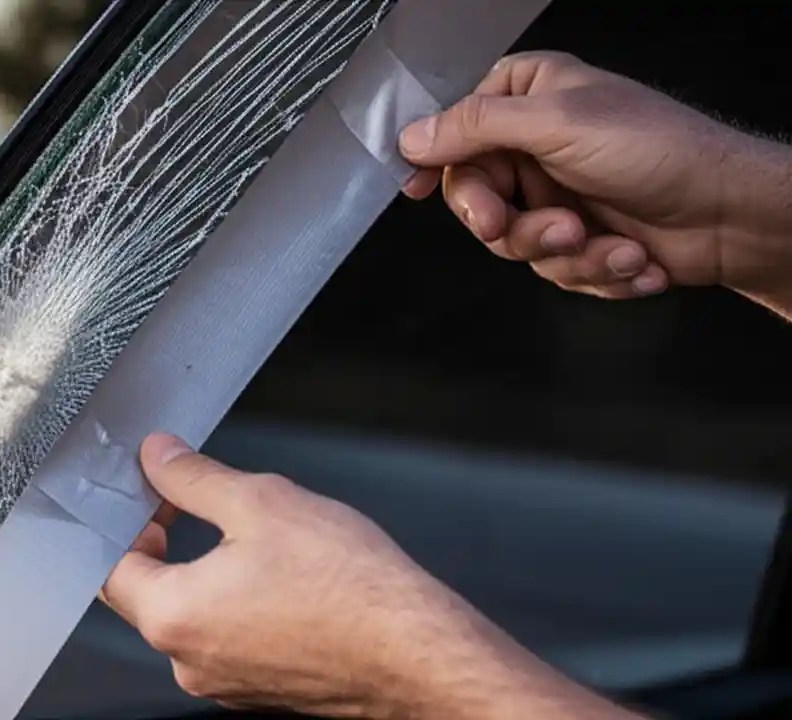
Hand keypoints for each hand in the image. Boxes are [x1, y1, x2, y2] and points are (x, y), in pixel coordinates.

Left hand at [101, 434, 644, 718]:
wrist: (419, 652)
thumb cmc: (351, 587)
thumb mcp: (262, 502)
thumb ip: (193, 478)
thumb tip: (157, 457)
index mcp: (172, 615)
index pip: (109, 564)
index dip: (122, 518)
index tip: (149, 490)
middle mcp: (187, 660)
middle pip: (144, 593)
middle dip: (159, 542)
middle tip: (190, 502)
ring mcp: (223, 682)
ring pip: (191, 615)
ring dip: (203, 572)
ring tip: (251, 537)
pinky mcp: (258, 689)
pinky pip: (227, 637)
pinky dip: (236, 603)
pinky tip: (279, 577)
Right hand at [398, 51, 791, 314]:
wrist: (731, 214)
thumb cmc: (657, 150)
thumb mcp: (557, 123)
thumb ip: (477, 127)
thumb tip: (412, 136)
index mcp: (528, 99)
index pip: (456, 132)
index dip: (436, 163)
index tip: (417, 189)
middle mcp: (537, 146)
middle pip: (478, 199)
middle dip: (520, 228)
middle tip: (553, 230)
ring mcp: (557, 196)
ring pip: (516, 245)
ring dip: (570, 255)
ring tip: (614, 245)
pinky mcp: (580, 241)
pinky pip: (555, 271)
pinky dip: (597, 271)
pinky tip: (636, 258)